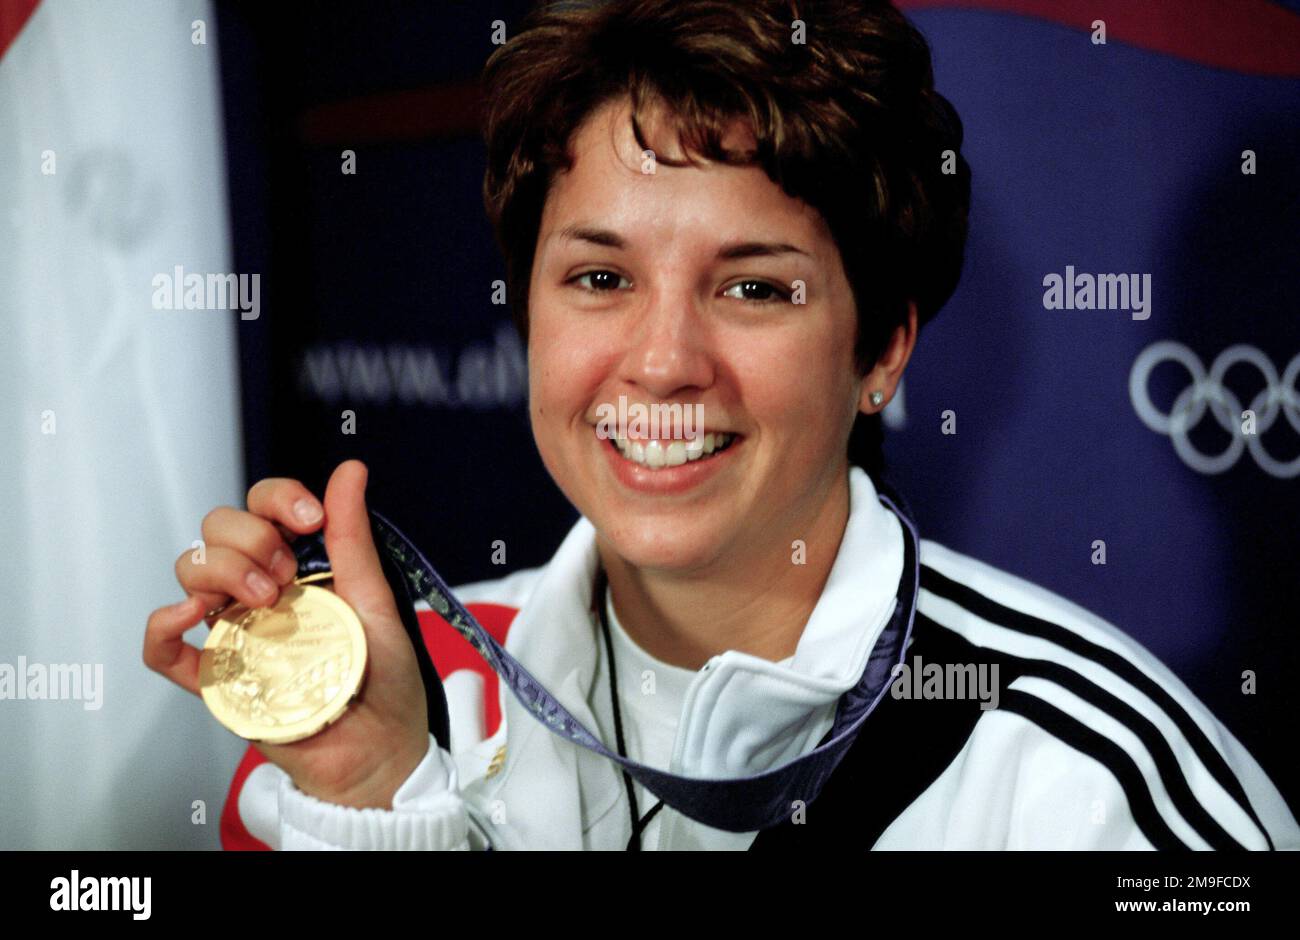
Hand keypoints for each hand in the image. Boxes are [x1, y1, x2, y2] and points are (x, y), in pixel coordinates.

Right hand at [144, 459, 429, 808]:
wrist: (380, 748)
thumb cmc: (382, 677)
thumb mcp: (374, 598)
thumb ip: (353, 536)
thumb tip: (350, 469)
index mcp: (297, 564)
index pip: (261, 507)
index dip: (277, 498)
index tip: (311, 518)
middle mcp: (258, 590)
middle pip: (217, 531)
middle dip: (250, 537)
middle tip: (289, 573)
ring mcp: (233, 631)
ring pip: (190, 573)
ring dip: (221, 571)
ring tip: (266, 600)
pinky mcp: (216, 679)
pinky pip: (162, 648)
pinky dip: (162, 626)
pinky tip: (191, 616)